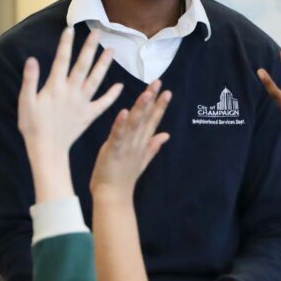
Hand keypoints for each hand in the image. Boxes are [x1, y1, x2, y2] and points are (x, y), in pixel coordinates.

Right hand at [17, 27, 122, 202]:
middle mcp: (71, 92)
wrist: (47, 149)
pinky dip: (111, 95)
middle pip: (82, 65)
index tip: (70, 29)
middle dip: (89, 48)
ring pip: (95, 80)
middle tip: (97, 32)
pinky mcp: (88, 116)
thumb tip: (31, 59)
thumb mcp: (25, 102)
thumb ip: (29, 80)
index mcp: (55, 87)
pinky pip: (102, 104)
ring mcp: (81, 104)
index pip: (61, 60)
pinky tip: (120, 86)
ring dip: (103, 65)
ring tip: (111, 51)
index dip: (65, 44)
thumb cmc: (32, 127)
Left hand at [90, 80, 171, 197]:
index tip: (167, 91)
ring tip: (146, 92)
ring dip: (141, 108)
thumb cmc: (123, 180)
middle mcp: (137, 143)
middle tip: (159, 82)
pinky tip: (124, 111)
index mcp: (142, 144)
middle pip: (146, 119)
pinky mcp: (113, 151)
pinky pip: (118, 135)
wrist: (113, 198)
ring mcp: (126, 147)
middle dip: (153, 100)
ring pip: (135, 124)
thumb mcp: (141, 160)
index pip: (153, 122)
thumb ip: (153, 146)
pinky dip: (121, 124)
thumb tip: (166, 135)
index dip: (160, 106)